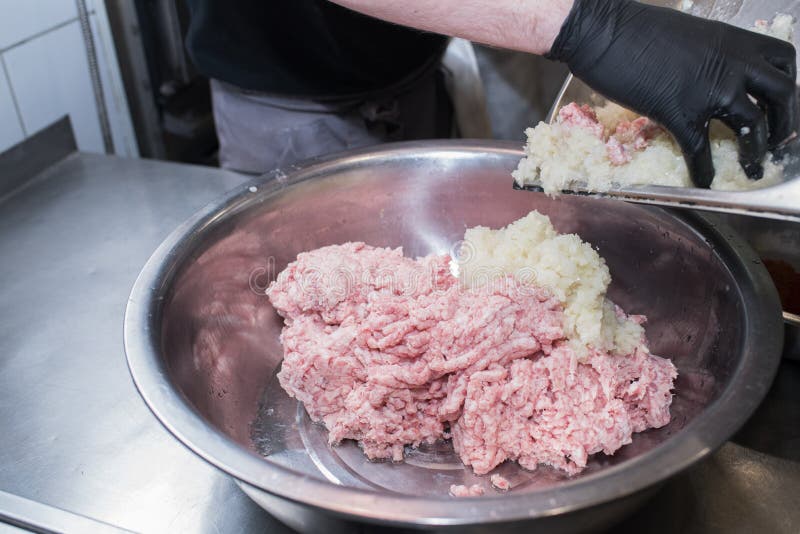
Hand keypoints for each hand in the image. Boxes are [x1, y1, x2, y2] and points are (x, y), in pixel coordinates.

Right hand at [547, 0, 797, 187]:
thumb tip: (707, 76)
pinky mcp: (680, 113)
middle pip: (782, 95)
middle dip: (785, 123)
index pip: (784, 61)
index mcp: (734, 40)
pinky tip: (704, 182)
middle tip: (777, 143)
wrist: (603, 32)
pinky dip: (705, 171)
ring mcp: (709, 90)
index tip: (780, 104)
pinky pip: (700, 150)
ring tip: (753, 168)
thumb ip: (708, 55)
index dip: (787, 86)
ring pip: (753, 125)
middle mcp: (733, 64)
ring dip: (755, 152)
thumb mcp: (688, 34)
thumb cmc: (635, 28)